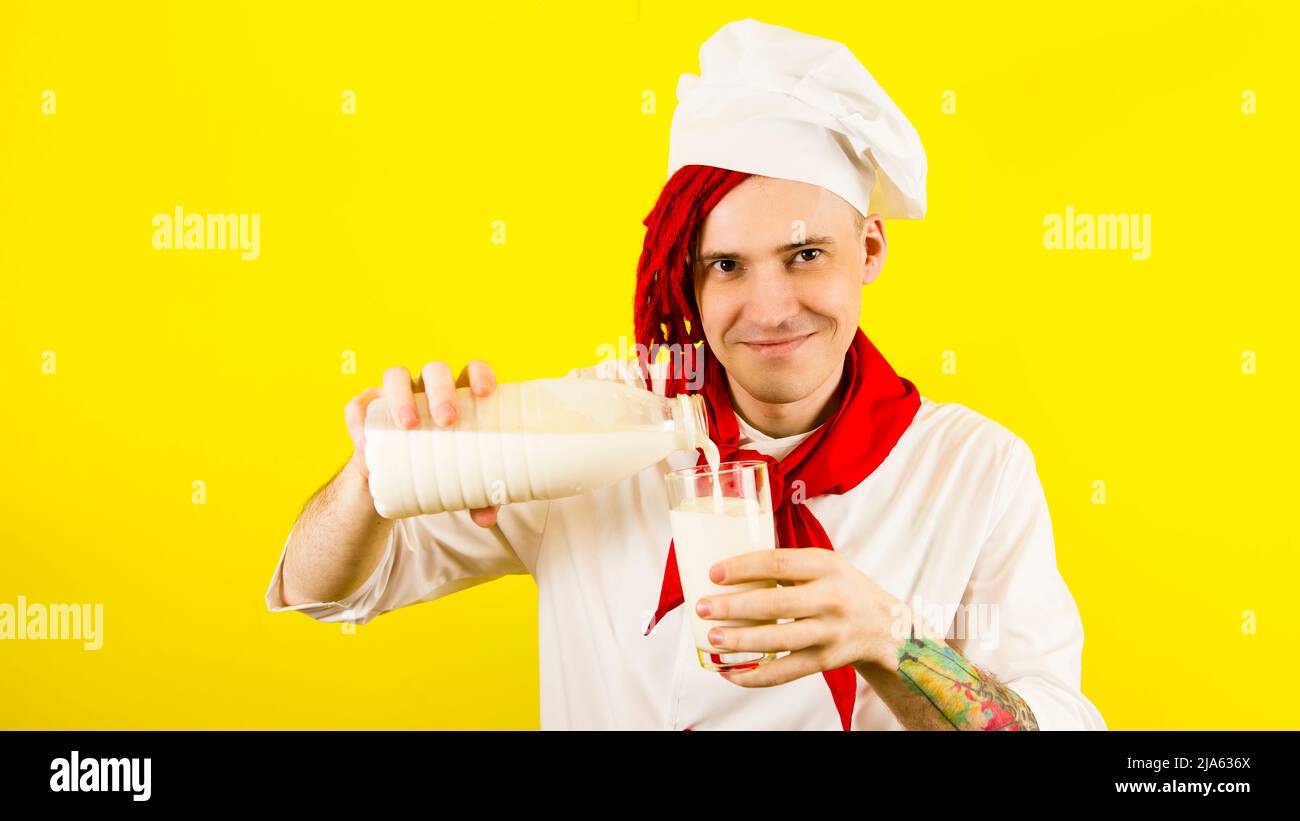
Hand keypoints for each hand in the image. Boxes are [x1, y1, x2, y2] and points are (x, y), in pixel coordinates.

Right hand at [342, 359, 500, 526]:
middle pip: (435, 371)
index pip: (471, 370)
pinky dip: (359, 420)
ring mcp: (394, 395)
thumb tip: (486, 519)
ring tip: (408, 425)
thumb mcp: (464, 485)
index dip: (479, 374)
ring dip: (402, 396)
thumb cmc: (445, 472)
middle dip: (442, 390)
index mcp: (459, 396)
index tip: (486, 393)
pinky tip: (365, 441)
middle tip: (448, 421)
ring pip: (396, 376)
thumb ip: (480, 499)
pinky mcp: (366, 411)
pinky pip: (358, 406)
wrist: (398, 483)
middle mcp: (426, 388)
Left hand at [695, 547, 906, 686]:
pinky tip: (730, 673)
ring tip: (712, 639)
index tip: (714, 573)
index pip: (780, 562)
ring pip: (780, 640)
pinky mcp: (825, 661)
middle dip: (734, 607)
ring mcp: (829, 633)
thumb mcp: (825, 564)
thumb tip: (730, 568)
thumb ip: (788, 564)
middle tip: (702, 607)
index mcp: (826, 566)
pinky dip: (755, 676)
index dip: (744, 567)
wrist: (884, 626)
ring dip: (741, 642)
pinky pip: (786, 672)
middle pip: (776, 604)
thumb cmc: (842, 588)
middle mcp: (831, 599)